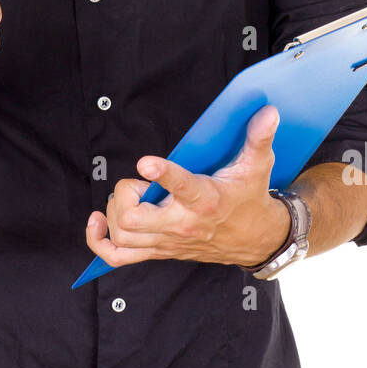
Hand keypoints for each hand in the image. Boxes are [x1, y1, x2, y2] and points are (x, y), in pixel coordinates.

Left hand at [85, 104, 290, 270]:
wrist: (257, 240)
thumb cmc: (251, 198)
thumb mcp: (258, 166)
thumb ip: (259, 137)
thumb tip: (268, 111)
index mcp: (206, 199)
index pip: (181, 187)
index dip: (162, 174)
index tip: (146, 162)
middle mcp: (183, 224)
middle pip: (134, 219)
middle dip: (125, 195)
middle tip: (136, 184)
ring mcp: (168, 241)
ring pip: (123, 236)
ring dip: (114, 213)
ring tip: (127, 197)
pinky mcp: (160, 250)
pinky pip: (118, 256)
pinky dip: (101, 241)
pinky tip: (98, 222)